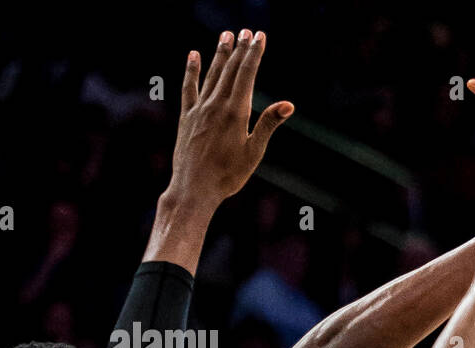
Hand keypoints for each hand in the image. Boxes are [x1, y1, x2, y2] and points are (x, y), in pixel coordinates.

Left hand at [166, 29, 292, 208]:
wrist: (194, 189)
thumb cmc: (228, 176)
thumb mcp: (254, 152)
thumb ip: (268, 125)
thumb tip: (288, 105)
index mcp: (235, 112)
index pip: (246, 74)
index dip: (254, 53)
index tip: (259, 36)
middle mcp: (216, 105)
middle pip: (230, 70)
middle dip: (239, 49)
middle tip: (246, 31)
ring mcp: (199, 109)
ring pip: (212, 75)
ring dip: (220, 54)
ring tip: (226, 35)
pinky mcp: (187, 117)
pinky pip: (189, 87)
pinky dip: (192, 70)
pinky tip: (194, 55)